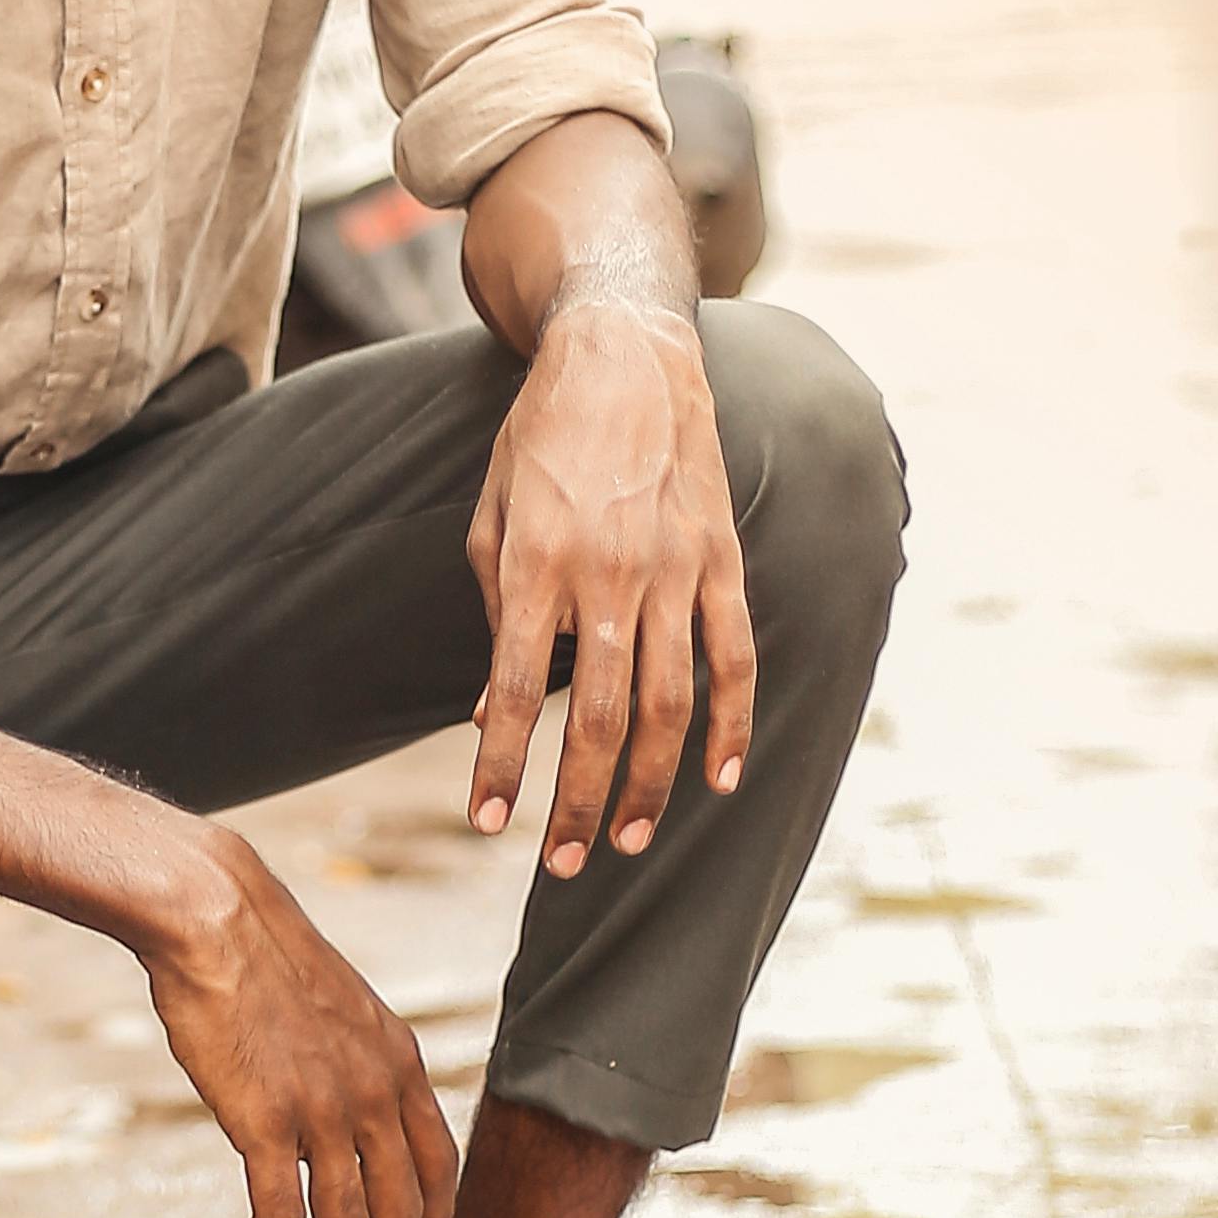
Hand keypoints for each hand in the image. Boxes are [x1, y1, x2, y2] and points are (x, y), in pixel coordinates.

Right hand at [145, 829, 461, 1217]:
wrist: (216, 919)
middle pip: (400, 1214)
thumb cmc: (264, 958)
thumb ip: (360, 1065)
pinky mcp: (267, 1123)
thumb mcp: (342, 1009)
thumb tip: (350, 1115)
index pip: (441, 1168)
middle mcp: (376, 1094)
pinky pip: (281, 1217)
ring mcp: (325, 1111)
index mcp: (401, 1064)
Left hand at [469, 303, 757, 879]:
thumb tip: (487, 706)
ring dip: (646, 784)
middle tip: (562, 863)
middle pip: (595, 718)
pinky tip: (721, 780)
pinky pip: (733, 659)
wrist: (625, 355)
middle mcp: (609, 576)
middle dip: (575, 802)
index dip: (497, 766)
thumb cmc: (542, 438)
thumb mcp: (491, 513)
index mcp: (536, 564)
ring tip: (625, 839)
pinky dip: (731, 725)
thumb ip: (493, 607)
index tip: (484, 823)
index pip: (509, 692)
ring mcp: (675, 571)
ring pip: (667, 705)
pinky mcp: (722, 561)